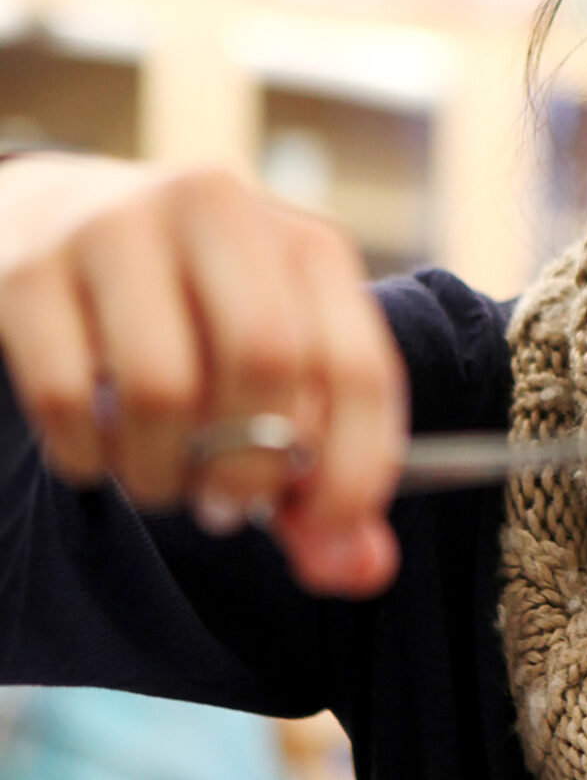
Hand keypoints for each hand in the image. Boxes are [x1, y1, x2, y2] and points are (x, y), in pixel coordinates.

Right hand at [0, 154, 405, 595]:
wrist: (49, 217)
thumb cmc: (186, 318)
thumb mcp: (269, 374)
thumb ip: (319, 474)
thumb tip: (360, 569)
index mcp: (305, 243)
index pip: (357, 366)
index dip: (351, 470)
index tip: (326, 533)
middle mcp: (220, 210)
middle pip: (264, 363)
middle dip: (249, 468)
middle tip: (225, 508)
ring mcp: (116, 227)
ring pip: (163, 389)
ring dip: (163, 473)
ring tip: (158, 479)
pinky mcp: (29, 269)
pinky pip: (68, 399)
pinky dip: (88, 458)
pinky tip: (96, 450)